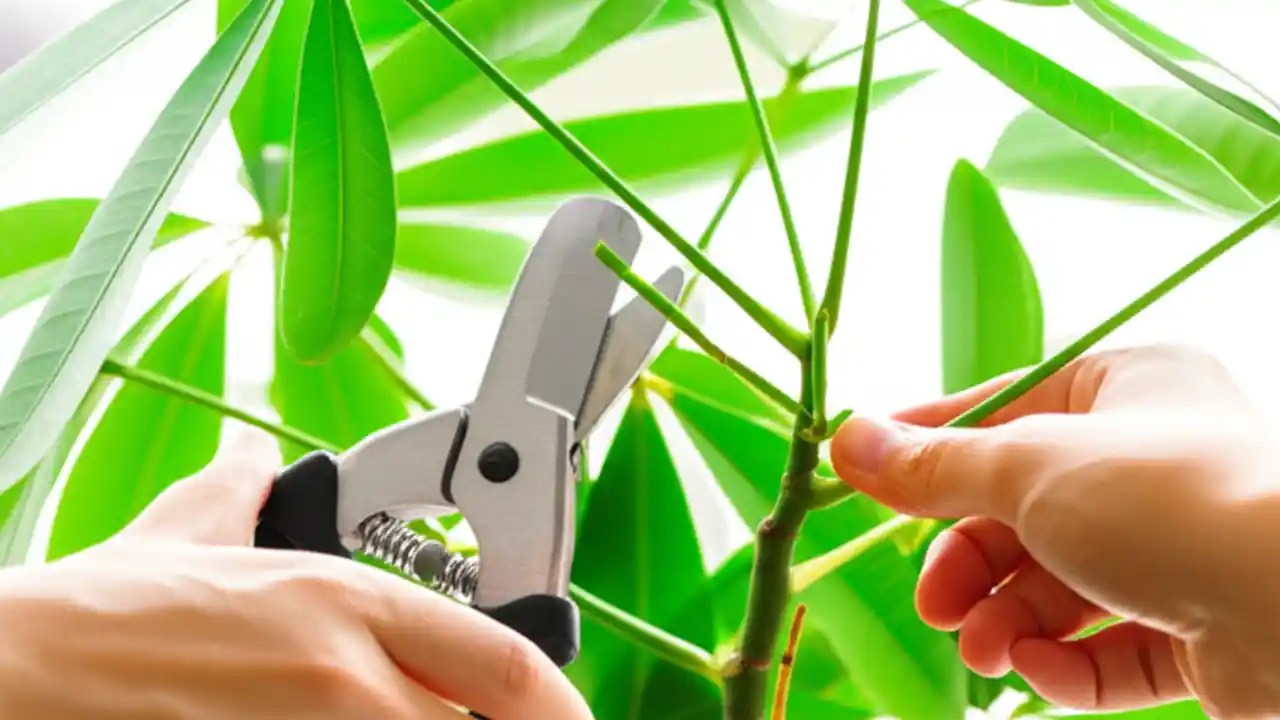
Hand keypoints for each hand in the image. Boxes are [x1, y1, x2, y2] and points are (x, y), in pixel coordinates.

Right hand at [0, 425, 590, 719]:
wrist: (29, 667)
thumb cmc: (111, 611)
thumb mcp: (196, 528)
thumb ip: (246, 491)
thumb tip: (254, 464)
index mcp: (350, 603)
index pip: (504, 662)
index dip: (559, 704)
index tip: (570, 718)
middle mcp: (350, 678)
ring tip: (393, 719)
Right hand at [831, 346, 1279, 718]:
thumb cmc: (1169, 498)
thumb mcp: (1028, 468)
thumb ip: (935, 466)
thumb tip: (845, 442)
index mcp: (1129, 389)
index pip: (1005, 410)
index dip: (932, 445)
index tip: (865, 478)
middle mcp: (1156, 463)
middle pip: (1026, 512)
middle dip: (972, 564)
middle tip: (934, 604)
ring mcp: (1182, 550)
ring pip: (1062, 587)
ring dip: (1007, 621)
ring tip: (981, 649)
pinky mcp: (1202, 630)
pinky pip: (1110, 646)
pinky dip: (1065, 662)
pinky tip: (1039, 672)